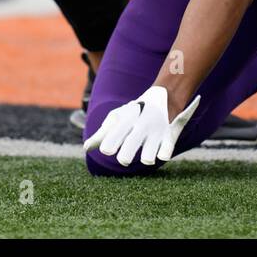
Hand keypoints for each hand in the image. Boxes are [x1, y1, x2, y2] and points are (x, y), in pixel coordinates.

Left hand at [84, 86, 199, 166]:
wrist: (163, 97)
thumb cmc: (133, 113)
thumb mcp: (117, 118)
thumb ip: (102, 134)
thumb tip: (86, 148)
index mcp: (127, 119)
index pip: (115, 133)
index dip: (110, 144)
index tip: (106, 150)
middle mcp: (141, 124)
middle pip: (130, 147)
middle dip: (125, 157)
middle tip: (124, 159)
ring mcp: (156, 131)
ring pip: (148, 157)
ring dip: (146, 158)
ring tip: (146, 155)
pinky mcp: (170, 136)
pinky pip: (165, 153)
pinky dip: (163, 153)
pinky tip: (161, 151)